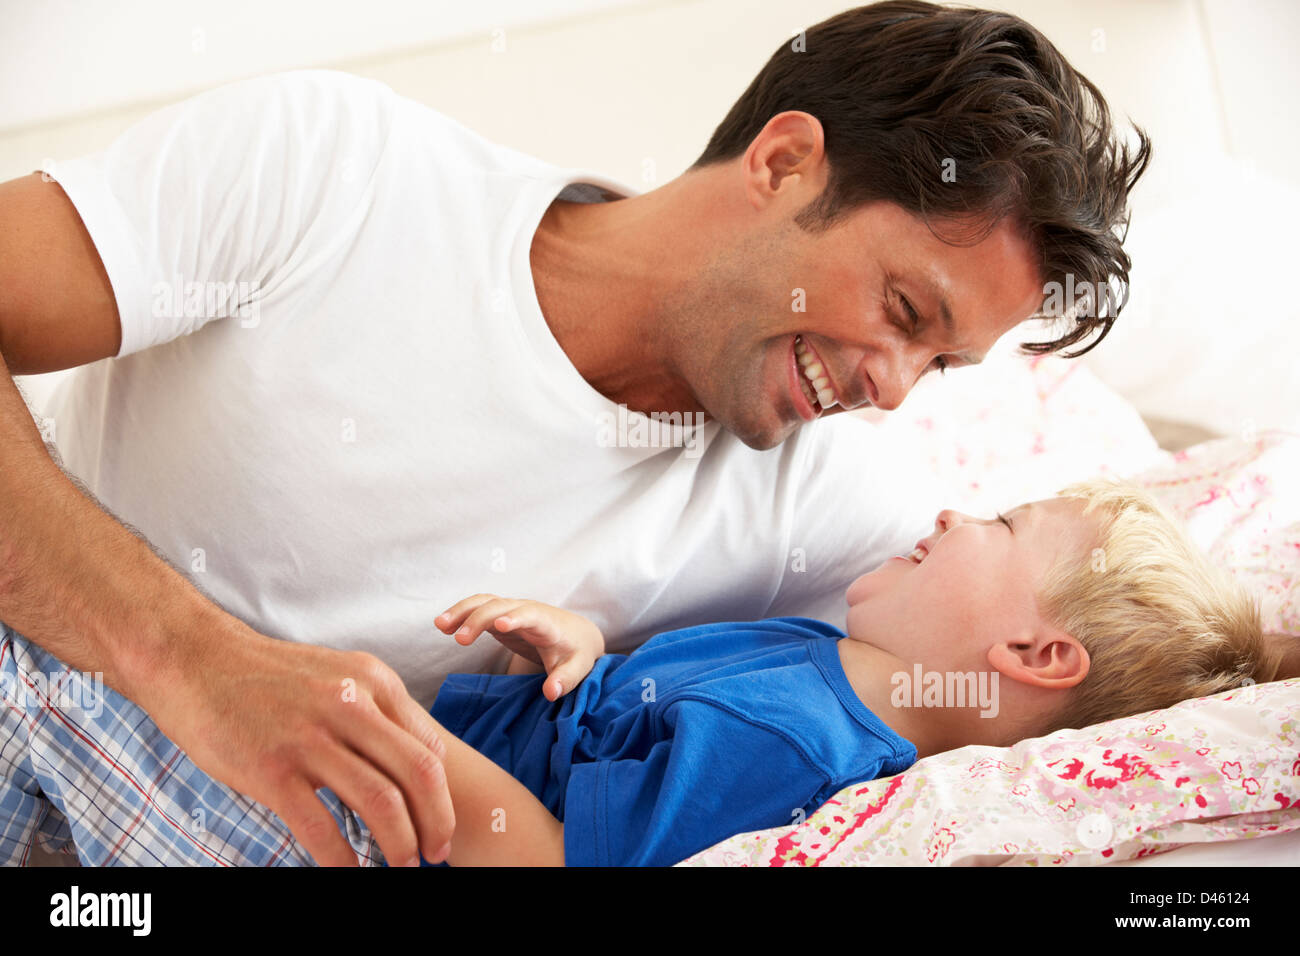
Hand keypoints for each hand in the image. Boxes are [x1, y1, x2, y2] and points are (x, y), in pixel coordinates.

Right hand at [137, 611, 455, 867]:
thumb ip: (378, 710)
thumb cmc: (269, 676)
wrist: (197, 660)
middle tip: (437, 853)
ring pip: (381, 802)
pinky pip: (321, 827)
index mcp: (374, 681)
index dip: (443, 794)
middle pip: (419, 774)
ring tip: (402, 865)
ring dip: (400, 844)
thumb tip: (421, 758)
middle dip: (436, 822)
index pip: (429, 747)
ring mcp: (311, 737)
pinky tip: (349, 873)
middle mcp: (351, 704)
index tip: (440, 823)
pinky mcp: (272, 768)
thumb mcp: (339, 674)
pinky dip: (343, 859)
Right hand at [435, 594, 604, 700]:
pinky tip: (442, 626)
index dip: (516, 618)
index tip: (499, 625)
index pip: (531, 616)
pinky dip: (461, 614)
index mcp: (547, 623)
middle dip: (480, 618)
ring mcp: (512, 611)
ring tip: (439, 625)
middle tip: (459, 639)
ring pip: (485, 602)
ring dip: (463, 610)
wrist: (576, 634)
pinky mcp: (500, 616)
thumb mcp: (578, 668)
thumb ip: (566, 679)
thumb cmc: (576, 652)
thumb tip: (551, 692)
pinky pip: (478, 610)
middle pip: (500, 606)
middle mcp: (528, 611)